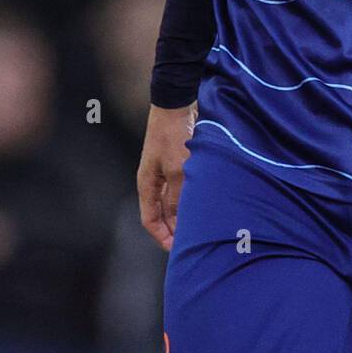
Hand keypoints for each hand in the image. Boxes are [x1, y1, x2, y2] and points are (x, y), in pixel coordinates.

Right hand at [137, 103, 194, 250]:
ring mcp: (166, 172)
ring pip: (173, 202)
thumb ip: (178, 196)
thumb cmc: (173, 135)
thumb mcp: (177, 169)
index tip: (177, 249)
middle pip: (162, 214)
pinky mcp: (178, 163)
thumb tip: (179, 221)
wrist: (176, 103)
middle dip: (174, 229)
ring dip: (184, 214)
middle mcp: (154, 181)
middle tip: (193, 242)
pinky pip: (182, 189)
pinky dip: (191, 199)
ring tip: (201, 226)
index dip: (162, 236)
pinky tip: (204, 203)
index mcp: (147, 184)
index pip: (150, 220)